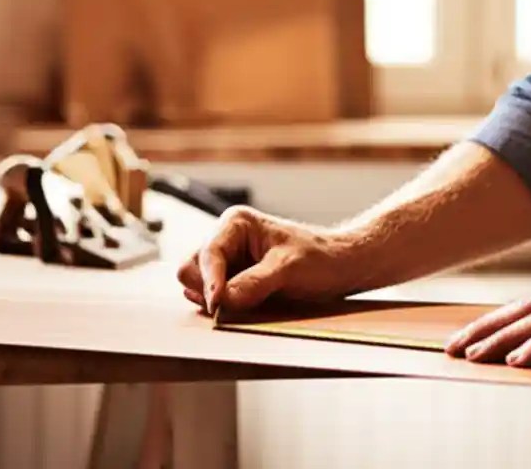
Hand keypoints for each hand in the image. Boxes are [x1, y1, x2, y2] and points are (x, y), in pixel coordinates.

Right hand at [176, 206, 358, 315]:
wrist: (341, 267)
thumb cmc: (320, 259)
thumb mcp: (289, 269)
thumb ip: (254, 282)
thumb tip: (223, 300)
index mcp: (236, 223)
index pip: (206, 255)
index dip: (210, 281)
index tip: (218, 305)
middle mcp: (226, 239)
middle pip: (190, 270)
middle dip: (208, 290)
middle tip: (234, 304)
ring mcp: (228, 261)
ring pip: (196, 286)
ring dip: (215, 300)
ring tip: (250, 302)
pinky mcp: (233, 281)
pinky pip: (212, 297)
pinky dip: (223, 306)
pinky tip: (248, 306)